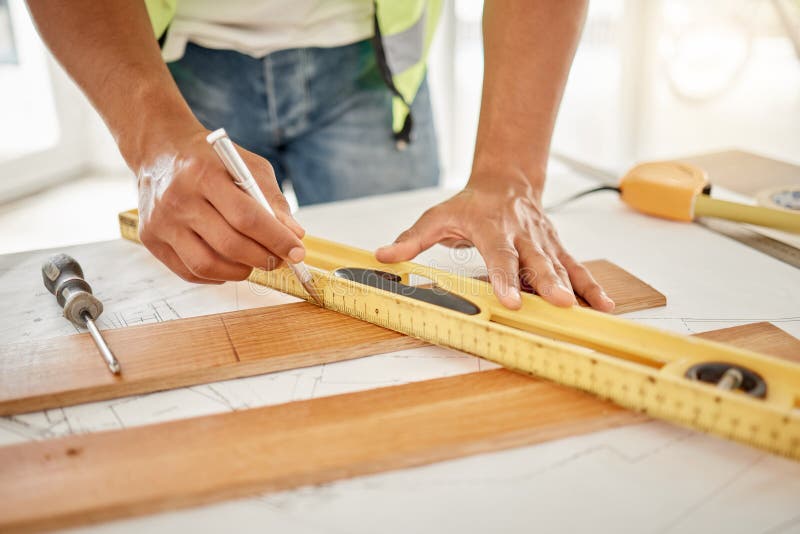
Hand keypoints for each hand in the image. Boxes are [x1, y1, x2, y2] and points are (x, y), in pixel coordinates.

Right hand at [135, 127, 305, 283]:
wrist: (160, 151)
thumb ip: (272, 199)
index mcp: (204, 174)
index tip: (298, 252)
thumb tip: (295, 235)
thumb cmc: (210, 160)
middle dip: (264, 259)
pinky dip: (217, 275)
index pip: (248, 218)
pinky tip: (229, 264)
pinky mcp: (150, 240)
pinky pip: (189, 272)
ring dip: (240, 272)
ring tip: (254, 262)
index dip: (277, 240)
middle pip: (230, 245)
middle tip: (280, 260)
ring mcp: (161, 222)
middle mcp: (178, 199)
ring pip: (207, 265)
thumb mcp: (247, 166)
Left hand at [375, 181, 614, 311]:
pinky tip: (603, 304)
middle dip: (550, 282)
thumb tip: (382, 257)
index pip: (499, 256)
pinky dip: (590, 285)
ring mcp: (542, 240)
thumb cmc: (469, 205)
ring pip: (562, 263)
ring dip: (577, 286)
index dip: (505, 278)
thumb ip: (411, 239)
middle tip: (560, 303)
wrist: (506, 179)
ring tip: (593, 309)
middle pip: (537, 260)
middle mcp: (522, 234)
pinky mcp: (555, 246)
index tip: (510, 300)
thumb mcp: (436, 217)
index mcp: (491, 227)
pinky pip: (575, 266)